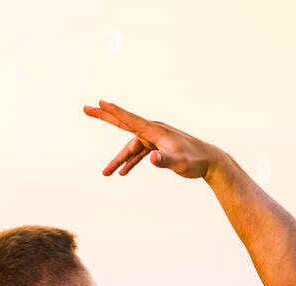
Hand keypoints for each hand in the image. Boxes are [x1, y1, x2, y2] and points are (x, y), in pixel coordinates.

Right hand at [83, 100, 221, 178]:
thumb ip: (166, 161)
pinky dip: (131, 162)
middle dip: (105, 117)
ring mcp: (156, 139)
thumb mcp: (180, 163)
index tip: (100, 102)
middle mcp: (153, 131)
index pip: (130, 119)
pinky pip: (140, 154)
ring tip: (105, 173)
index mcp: (155, 131)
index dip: (114, 111)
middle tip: (86, 108)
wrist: (210, 162)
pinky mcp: (159, 147)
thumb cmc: (196, 161)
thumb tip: (153, 159)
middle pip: (124, 124)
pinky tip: (123, 173)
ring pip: (131, 148)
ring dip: (119, 160)